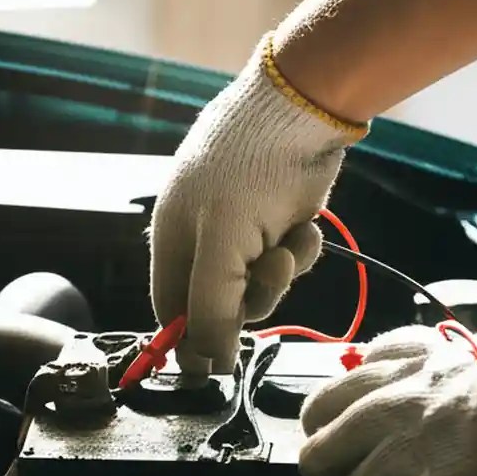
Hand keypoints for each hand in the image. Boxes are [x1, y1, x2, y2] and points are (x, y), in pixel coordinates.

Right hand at [149, 33, 364, 374]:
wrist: (300, 110)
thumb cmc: (247, 171)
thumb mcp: (222, 248)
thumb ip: (212, 309)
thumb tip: (209, 365)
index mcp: (171, 242)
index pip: (171, 310)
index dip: (193, 339)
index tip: (218, 363)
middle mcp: (201, 240)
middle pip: (218, 303)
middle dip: (251, 297)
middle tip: (272, 274)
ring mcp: (240, 230)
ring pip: (257, 284)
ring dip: (280, 274)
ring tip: (291, 243)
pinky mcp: (275, 221)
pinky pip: (284, 260)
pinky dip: (299, 250)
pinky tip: (305, 227)